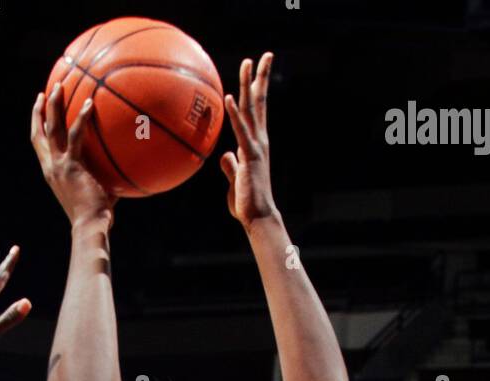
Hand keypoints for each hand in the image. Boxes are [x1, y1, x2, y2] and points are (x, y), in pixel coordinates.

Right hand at [31, 84, 116, 226]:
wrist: (89, 226)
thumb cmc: (96, 215)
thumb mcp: (96, 191)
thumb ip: (104, 175)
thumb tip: (124, 166)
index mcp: (51, 173)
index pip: (39, 145)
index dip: (37, 126)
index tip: (40, 110)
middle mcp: (50, 167)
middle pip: (39, 133)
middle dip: (40, 111)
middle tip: (45, 91)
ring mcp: (59, 166)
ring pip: (51, 129)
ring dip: (53, 106)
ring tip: (60, 86)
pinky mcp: (71, 166)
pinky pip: (75, 136)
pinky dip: (81, 118)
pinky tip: (89, 104)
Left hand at [220, 54, 278, 229]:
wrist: (258, 217)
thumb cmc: (247, 202)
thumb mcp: (236, 179)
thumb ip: (231, 165)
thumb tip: (226, 154)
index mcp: (255, 143)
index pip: (257, 111)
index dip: (257, 90)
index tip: (257, 71)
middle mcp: (259, 140)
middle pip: (260, 103)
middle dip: (260, 78)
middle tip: (263, 55)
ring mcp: (256, 147)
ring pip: (253, 110)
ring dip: (248, 85)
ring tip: (248, 62)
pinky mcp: (250, 157)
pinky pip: (241, 131)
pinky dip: (234, 114)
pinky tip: (228, 98)